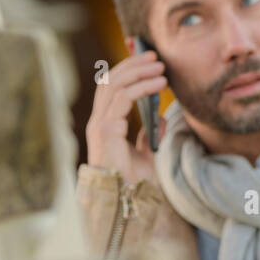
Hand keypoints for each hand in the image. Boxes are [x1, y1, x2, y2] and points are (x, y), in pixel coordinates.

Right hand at [85, 39, 166, 184]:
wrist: (128, 203)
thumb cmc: (135, 184)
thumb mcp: (148, 155)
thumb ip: (150, 136)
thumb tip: (161, 117)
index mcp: (106, 125)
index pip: (111, 88)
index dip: (127, 71)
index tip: (149, 61)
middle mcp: (98, 122)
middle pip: (110, 80)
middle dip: (132, 64)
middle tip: (155, 56)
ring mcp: (99, 125)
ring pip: (115, 84)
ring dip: (139, 71)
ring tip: (160, 67)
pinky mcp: (105, 130)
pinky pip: (123, 98)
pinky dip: (142, 86)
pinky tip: (159, 84)